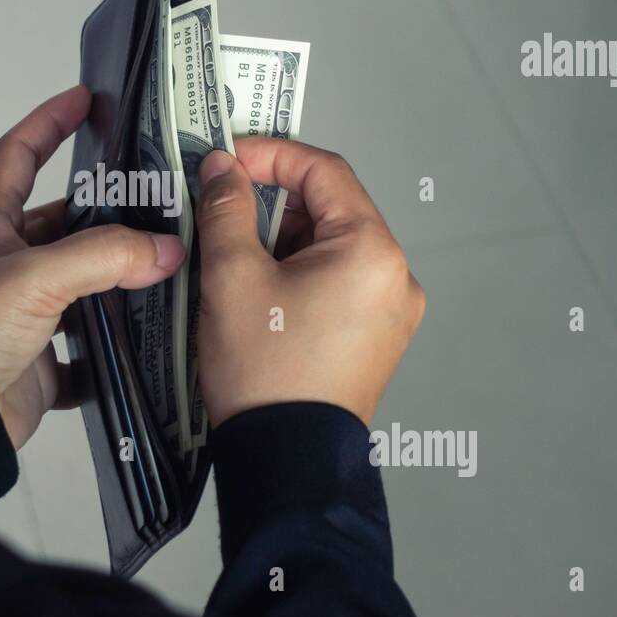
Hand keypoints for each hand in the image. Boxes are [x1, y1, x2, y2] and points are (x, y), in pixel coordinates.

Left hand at [0, 86, 184, 449]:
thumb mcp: (34, 275)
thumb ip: (104, 256)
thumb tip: (168, 249)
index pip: (18, 156)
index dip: (49, 123)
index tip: (86, 100)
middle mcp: (5, 266)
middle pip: (65, 226)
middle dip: (110, 215)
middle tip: (163, 204)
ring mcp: (23, 317)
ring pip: (84, 288)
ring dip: (122, 282)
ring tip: (174, 267)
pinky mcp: (39, 367)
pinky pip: (88, 354)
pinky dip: (118, 351)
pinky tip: (153, 341)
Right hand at [194, 140, 424, 428]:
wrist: (287, 462)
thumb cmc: (263, 368)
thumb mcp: (232, 277)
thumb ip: (226, 209)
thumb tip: (223, 166)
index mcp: (372, 251)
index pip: (324, 172)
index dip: (270, 155)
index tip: (224, 159)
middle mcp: (397, 275)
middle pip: (332, 209)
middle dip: (272, 202)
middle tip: (220, 210)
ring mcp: (394, 311)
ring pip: (333, 247)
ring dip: (284, 239)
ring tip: (233, 258)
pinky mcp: (379, 339)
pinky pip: (340, 283)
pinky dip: (301, 273)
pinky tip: (261, 291)